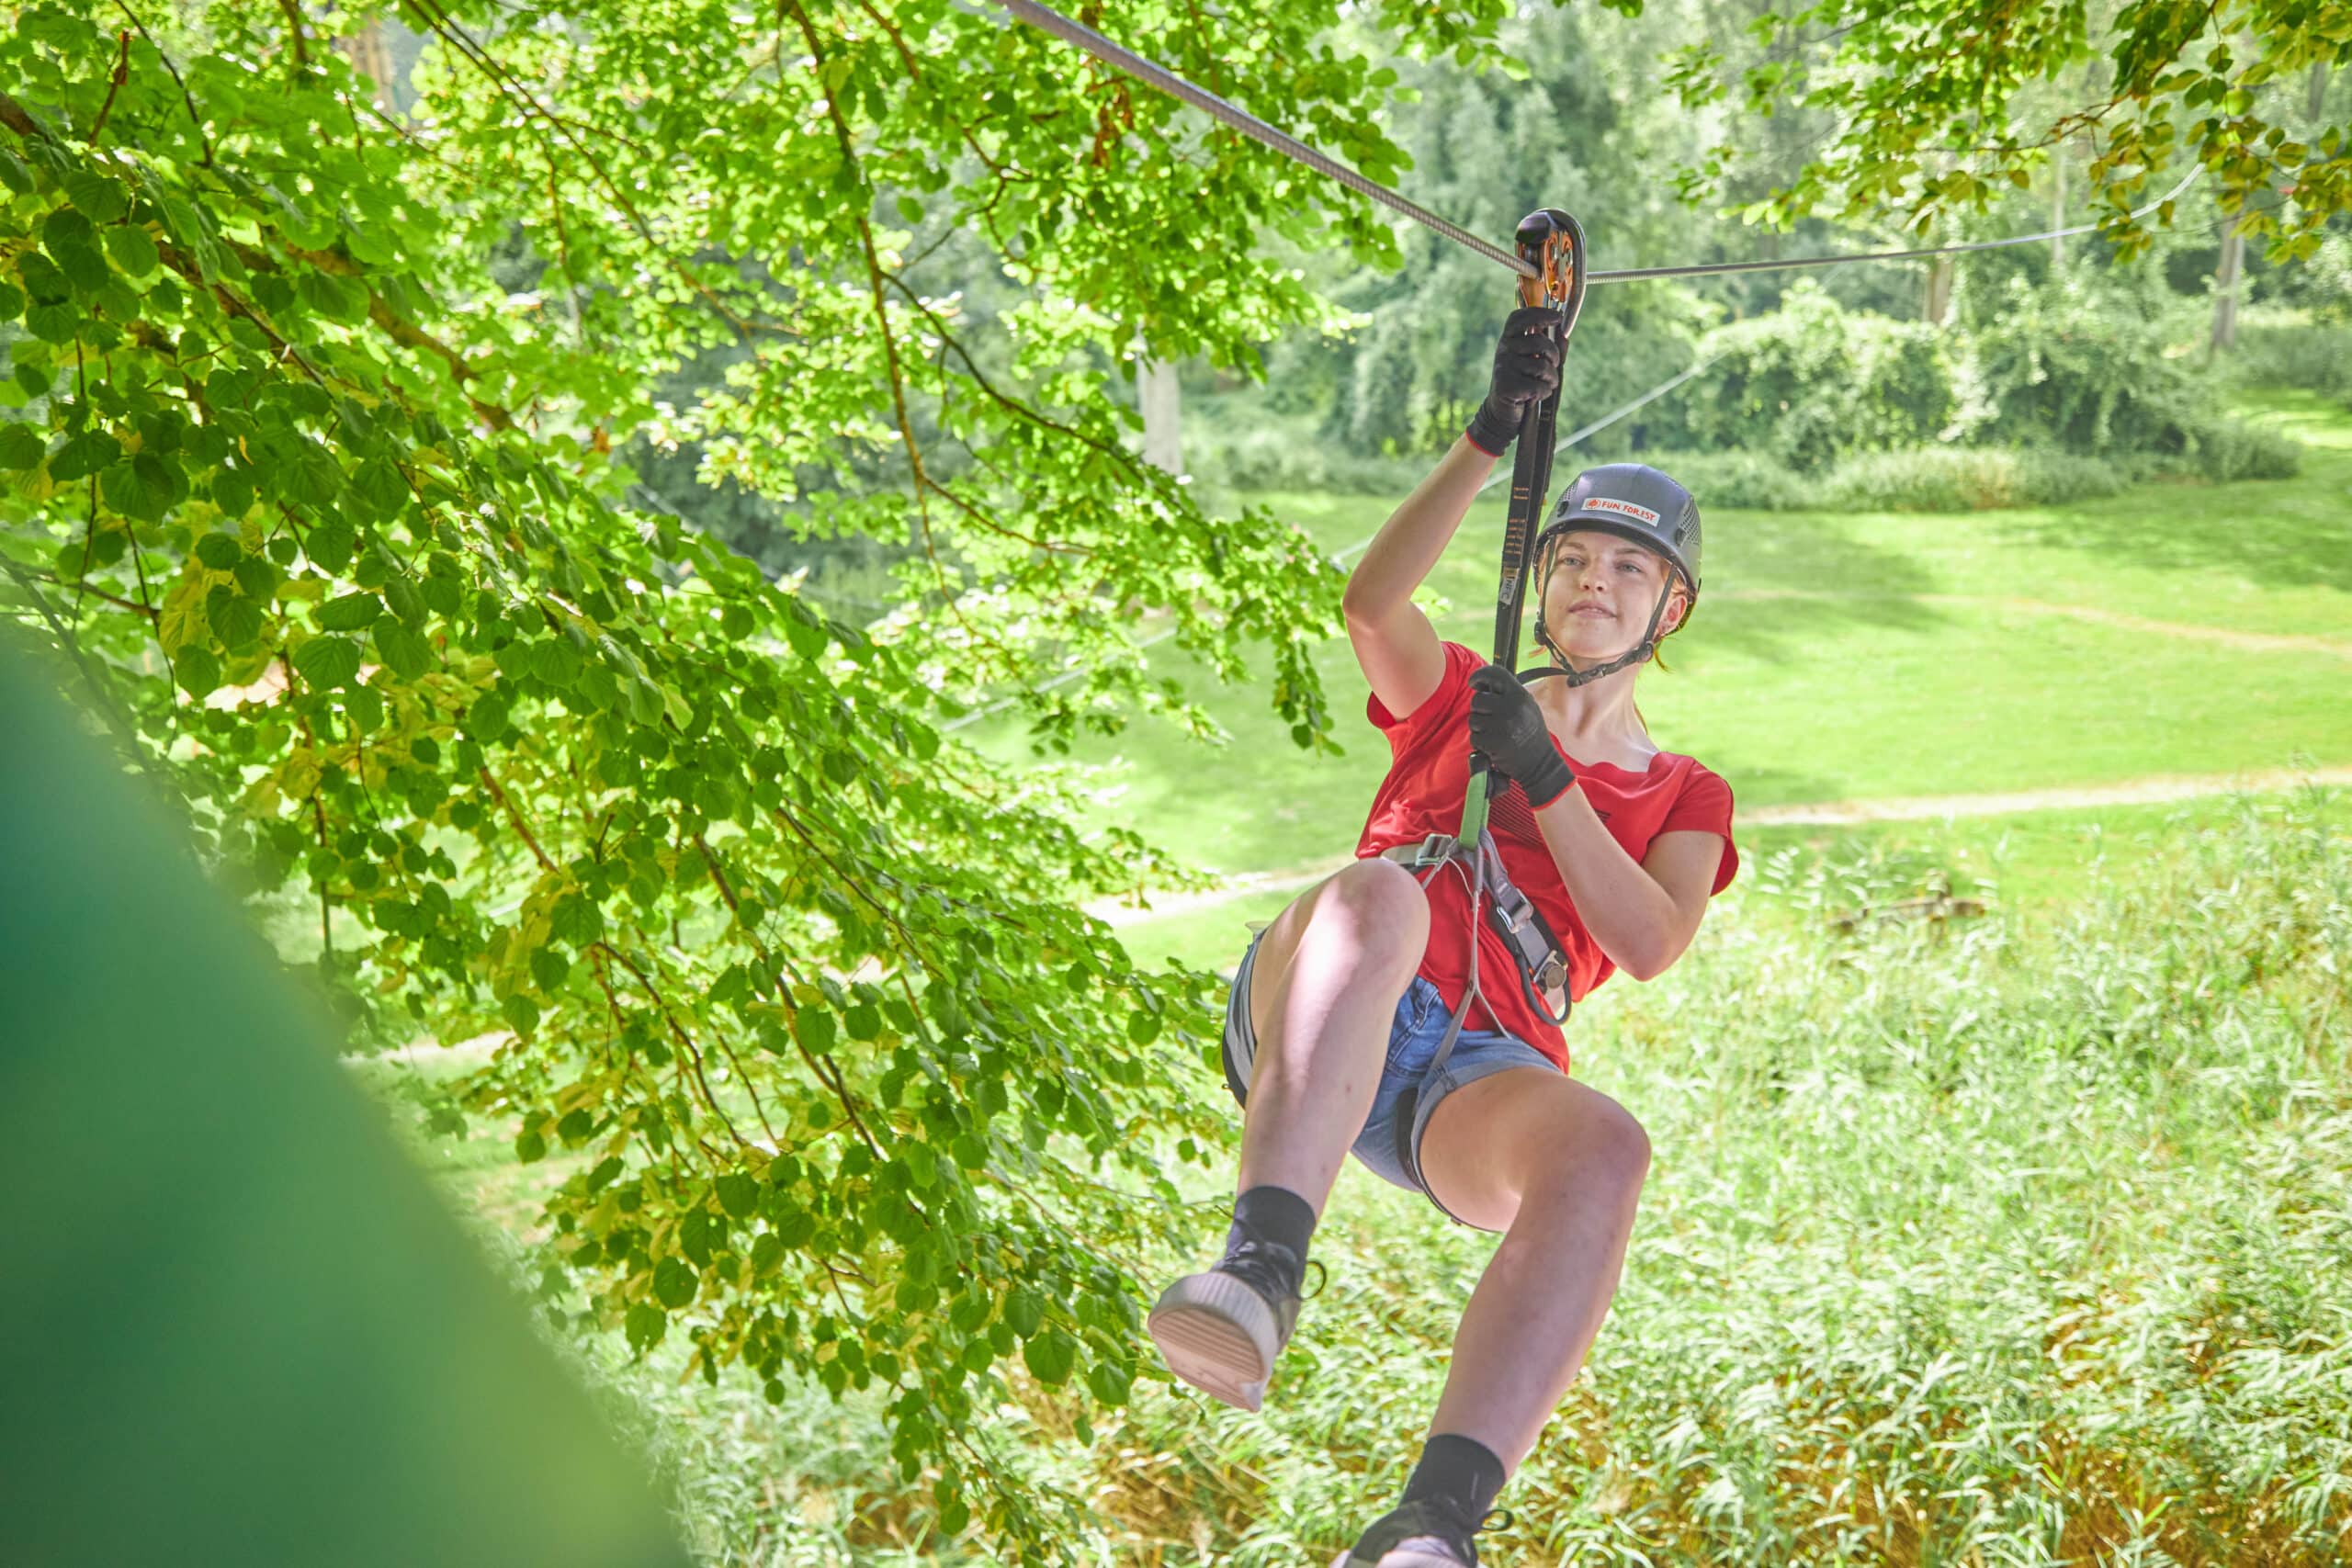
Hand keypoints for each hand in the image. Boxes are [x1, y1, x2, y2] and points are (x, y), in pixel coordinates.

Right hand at [1464, 306, 1562, 456]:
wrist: (1503, 411)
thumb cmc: (1524, 382)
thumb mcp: (1536, 361)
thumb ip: (1551, 347)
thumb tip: (1564, 335)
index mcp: (1509, 339)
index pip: (1520, 318)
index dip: (1540, 313)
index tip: (1558, 317)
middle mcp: (1503, 349)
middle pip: (1538, 341)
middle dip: (1554, 355)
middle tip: (1554, 364)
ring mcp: (1502, 367)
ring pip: (1541, 366)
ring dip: (1551, 379)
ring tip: (1546, 384)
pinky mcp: (1505, 386)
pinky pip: (1538, 386)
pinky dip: (1543, 393)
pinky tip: (1535, 396)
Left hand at [1467, 664, 1575, 807]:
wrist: (1540, 763)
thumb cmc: (1530, 733)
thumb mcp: (1526, 707)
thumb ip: (1507, 694)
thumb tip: (1481, 684)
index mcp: (1520, 695)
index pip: (1495, 673)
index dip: (1479, 675)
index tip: (1473, 683)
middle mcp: (1512, 707)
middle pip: (1477, 700)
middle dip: (1479, 711)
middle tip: (1492, 721)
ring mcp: (1503, 725)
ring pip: (1473, 719)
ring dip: (1479, 728)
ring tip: (1496, 734)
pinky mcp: (1494, 742)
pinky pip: (1474, 737)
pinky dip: (1480, 743)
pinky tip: (1494, 745)